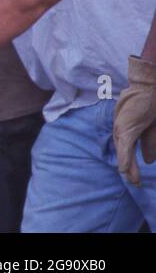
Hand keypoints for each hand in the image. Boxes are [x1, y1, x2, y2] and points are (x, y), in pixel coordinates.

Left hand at [115, 55, 155, 184]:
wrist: (148, 89)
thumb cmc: (147, 104)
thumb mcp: (150, 128)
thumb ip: (149, 143)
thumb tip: (148, 159)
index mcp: (127, 131)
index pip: (128, 151)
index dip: (132, 164)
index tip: (135, 178)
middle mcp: (122, 132)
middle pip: (125, 154)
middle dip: (130, 170)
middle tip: (136, 183)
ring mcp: (123, 130)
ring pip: (124, 154)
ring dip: (128, 168)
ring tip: (133, 181)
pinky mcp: (125, 129)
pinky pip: (124, 147)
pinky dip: (124, 159)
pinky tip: (123, 170)